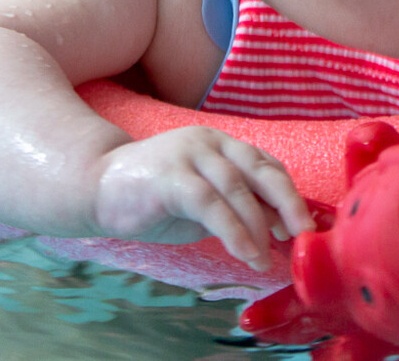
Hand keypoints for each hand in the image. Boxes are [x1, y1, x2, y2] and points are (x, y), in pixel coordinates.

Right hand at [93, 127, 311, 272]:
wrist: (94, 186)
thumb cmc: (152, 197)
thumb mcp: (202, 201)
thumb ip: (235, 206)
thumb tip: (279, 226)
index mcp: (223, 145)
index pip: (267, 166)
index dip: (288, 195)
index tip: (304, 226)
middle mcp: (210, 143)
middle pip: (261, 170)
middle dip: (288, 203)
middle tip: (304, 234)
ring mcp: (189, 155)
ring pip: (237, 188)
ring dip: (259, 226)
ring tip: (267, 257)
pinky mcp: (170, 176)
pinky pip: (210, 204)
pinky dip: (233, 230)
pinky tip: (246, 252)